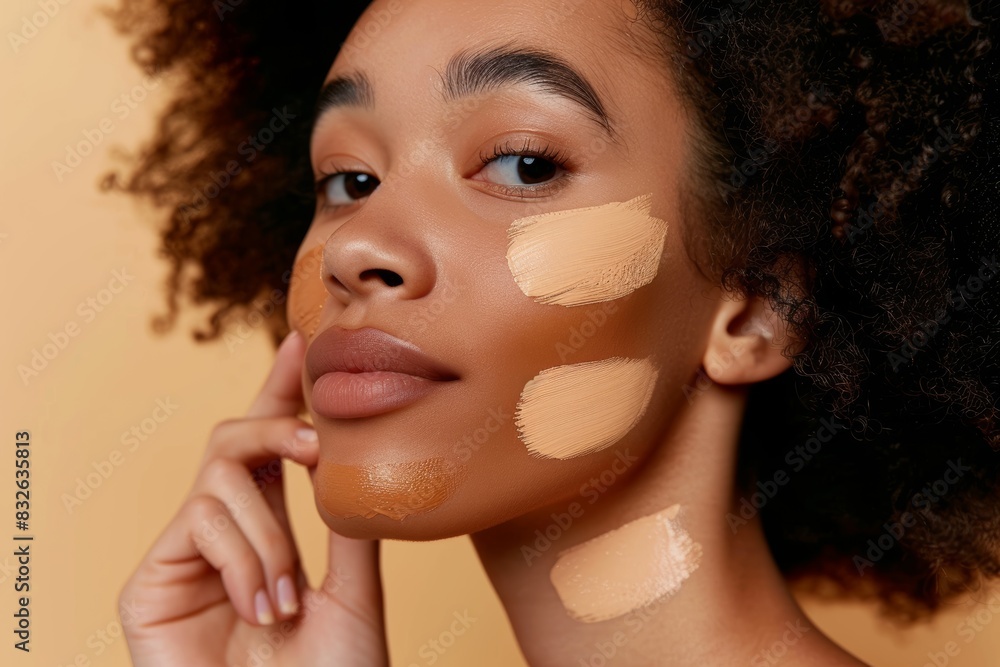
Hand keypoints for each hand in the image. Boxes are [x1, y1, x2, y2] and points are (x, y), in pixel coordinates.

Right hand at [120, 331, 387, 666]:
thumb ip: (350, 525)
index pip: (276, 447)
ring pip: (222, 478)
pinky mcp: (149, 582)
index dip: (283, 390)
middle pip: (236, 438)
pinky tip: (258, 608)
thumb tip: (359, 459)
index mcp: (277, 530)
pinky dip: (242, 558)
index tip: (304, 339)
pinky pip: (199, 522)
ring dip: (268, 536)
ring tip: (285, 602)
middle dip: (278, 424)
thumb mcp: (356, 593)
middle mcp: (229, 533)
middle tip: (319, 444)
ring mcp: (187, 554)